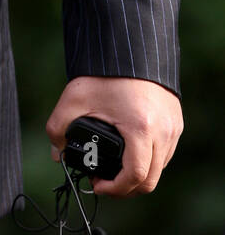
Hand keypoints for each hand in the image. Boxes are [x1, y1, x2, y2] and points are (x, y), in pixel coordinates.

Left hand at [45, 77, 182, 196]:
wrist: (131, 45)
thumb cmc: (104, 72)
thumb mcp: (74, 98)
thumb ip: (58, 128)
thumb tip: (58, 154)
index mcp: (141, 128)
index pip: (135, 176)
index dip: (115, 189)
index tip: (97, 185)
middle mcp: (164, 131)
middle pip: (150, 179)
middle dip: (125, 188)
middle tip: (104, 182)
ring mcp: (173, 126)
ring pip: (160, 167)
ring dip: (138, 174)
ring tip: (115, 168)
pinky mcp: (176, 120)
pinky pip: (165, 151)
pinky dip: (149, 159)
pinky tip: (129, 151)